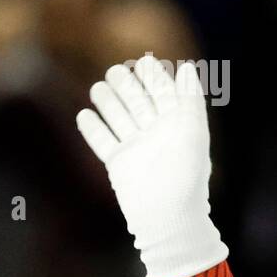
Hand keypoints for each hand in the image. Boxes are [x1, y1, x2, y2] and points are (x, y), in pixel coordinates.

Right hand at [75, 54, 226, 276]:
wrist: (167, 216)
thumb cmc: (185, 175)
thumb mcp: (193, 134)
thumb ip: (190, 101)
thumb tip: (185, 69)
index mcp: (178, 127)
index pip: (165, 95)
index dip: (156, 78)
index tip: (146, 60)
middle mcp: (157, 135)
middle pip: (138, 103)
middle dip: (128, 86)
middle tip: (116, 71)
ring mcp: (137, 149)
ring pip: (119, 118)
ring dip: (109, 102)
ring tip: (100, 87)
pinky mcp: (119, 164)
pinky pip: (103, 142)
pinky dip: (93, 129)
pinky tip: (84, 115)